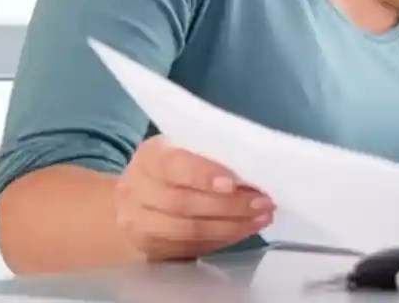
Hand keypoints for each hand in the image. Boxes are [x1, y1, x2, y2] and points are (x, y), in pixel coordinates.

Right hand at [114, 135, 274, 260]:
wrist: (136, 198)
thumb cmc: (174, 166)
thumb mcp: (185, 149)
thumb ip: (210, 156)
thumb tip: (253, 171)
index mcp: (149, 157)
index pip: (173, 165)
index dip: (203, 175)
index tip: (232, 184)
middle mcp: (136, 191)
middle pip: (182, 203)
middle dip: (229, 206)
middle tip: (263, 203)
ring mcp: (139, 225)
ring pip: (187, 231)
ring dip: (230, 227)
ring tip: (261, 219)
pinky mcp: (150, 249)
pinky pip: (189, 248)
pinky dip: (221, 240)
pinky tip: (244, 231)